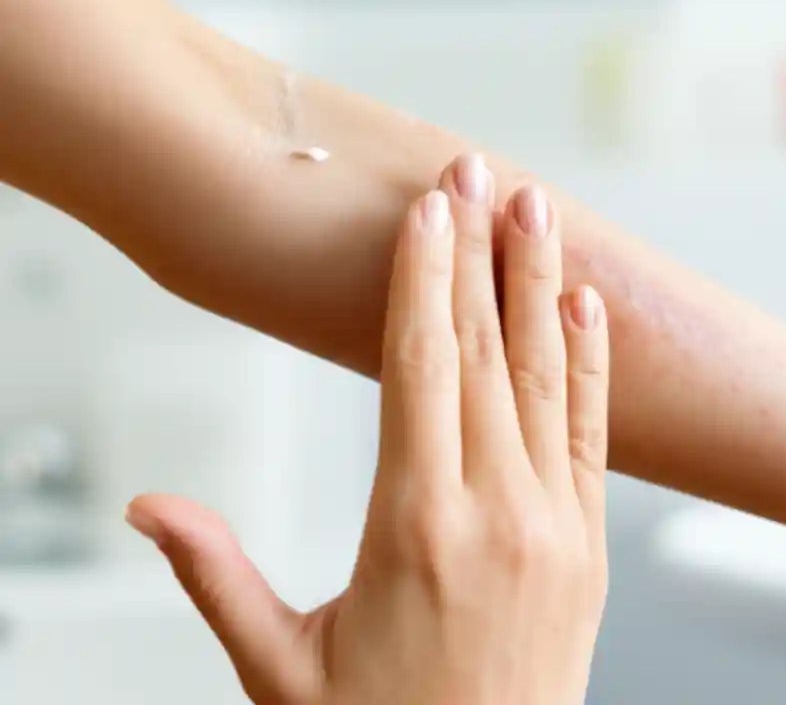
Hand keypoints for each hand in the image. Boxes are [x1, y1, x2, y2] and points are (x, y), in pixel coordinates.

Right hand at [125, 154, 610, 704]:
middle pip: (483, 355)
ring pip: (544, 382)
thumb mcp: (281, 667)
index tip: (429, 211)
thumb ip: (217, 576)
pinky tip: (586, 310)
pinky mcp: (589, 548)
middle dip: (479, 255)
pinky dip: (590, 368)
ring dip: (541, 287)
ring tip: (538, 211)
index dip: (424, 280)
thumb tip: (149, 508)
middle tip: (476, 173)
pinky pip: (594, 438)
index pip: (420, 370)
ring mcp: (555, 528)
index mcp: (413, 529)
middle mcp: (495, 514)